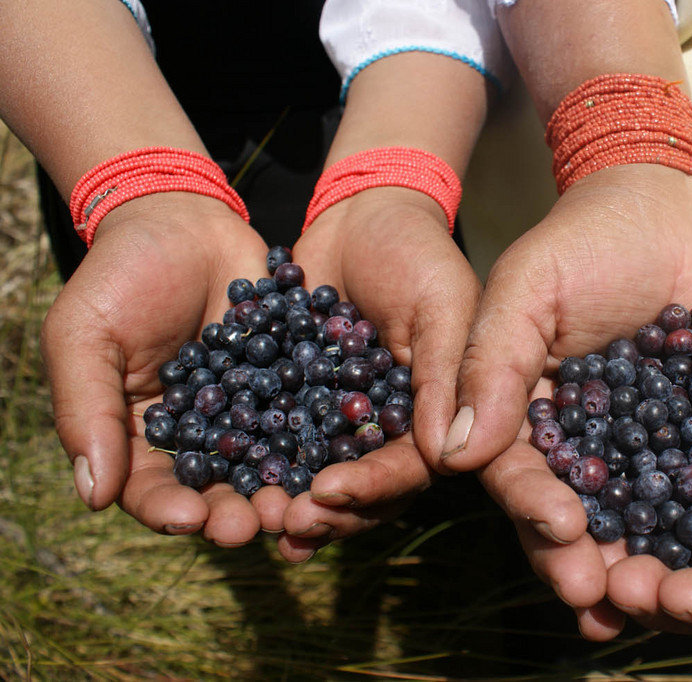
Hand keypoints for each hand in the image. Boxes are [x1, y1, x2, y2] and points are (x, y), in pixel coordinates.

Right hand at [42, 193, 293, 549]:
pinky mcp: (294, 381)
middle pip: (220, 489)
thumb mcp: (87, 337)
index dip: (169, 509)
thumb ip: (88, 412)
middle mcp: (205, 434)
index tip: (190, 519)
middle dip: (238, 511)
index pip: (152, 489)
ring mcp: (254, 410)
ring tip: (304, 502)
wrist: (184, 218)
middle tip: (258, 524)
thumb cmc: (121, 275)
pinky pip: (313, 413)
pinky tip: (342, 448)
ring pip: (273, 462)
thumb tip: (92, 497)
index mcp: (146, 436)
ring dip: (287, 486)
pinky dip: (326, 434)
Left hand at [281, 187, 481, 556]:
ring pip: (316, 473)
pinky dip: (252, 460)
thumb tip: (448, 459)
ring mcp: (339, 416)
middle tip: (286, 522)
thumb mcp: (441, 306)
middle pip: (361, 487)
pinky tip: (222, 483)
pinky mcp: (297, 397)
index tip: (330, 492)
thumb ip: (443, 377)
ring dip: (286, 500)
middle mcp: (386, 427)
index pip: (409, 467)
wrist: (362, 212)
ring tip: (251, 521)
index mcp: (433, 415)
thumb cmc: (416, 252)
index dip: (373, 486)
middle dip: (325, 511)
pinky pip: (275, 437)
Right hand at [464, 164, 691, 638]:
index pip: (512, 468)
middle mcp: (567, 435)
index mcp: (515, 407)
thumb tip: (452, 452)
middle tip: (596, 590)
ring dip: (630, 556)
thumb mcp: (526, 291)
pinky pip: (685, 484)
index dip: (530, 503)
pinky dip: (691, 522)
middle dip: (575, 553)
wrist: (661, 206)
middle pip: (564, 506)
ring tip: (645, 600)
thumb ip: (491, 364)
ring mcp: (626, 439)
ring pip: (622, 510)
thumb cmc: (581, 240)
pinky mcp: (681, 433)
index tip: (560, 527)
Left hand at [596, 258, 691, 637]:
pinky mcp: (664, 435)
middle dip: (647, 584)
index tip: (678, 596)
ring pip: (645, 526)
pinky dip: (602, 472)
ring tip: (581, 538)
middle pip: (683, 575)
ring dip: (612, 541)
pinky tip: (571, 473)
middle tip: (612, 581)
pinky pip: (628, 461)